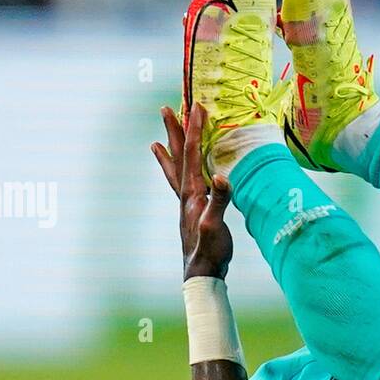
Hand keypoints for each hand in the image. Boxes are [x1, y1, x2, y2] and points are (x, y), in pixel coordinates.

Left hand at [151, 104, 232, 279]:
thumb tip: (221, 178)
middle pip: (178, 155)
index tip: (198, 107)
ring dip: (170, 149)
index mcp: (192, 193)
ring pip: (177, 168)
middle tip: (166, 108)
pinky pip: (180, 182)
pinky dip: (174, 171)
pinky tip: (177, 169)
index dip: (195, 130)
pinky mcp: (192, 210)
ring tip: (157, 137)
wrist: (203, 272)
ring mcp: (187, 202)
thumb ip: (219, 202)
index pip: (193, 154)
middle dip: (174, 131)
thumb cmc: (210, 251)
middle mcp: (185, 194)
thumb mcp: (216, 226)